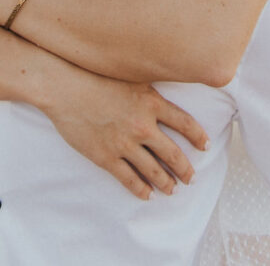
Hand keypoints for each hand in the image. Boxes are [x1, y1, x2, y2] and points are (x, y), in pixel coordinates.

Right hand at [42, 66, 207, 199]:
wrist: (64, 86)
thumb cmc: (94, 74)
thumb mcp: (130, 75)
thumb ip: (148, 88)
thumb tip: (164, 92)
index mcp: (151, 102)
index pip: (185, 123)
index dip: (198, 137)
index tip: (205, 146)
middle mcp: (142, 125)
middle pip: (173, 153)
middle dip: (185, 169)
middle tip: (191, 178)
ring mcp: (124, 143)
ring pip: (154, 171)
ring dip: (167, 183)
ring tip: (173, 190)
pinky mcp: (106, 157)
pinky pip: (129, 179)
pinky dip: (141, 190)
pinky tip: (147, 194)